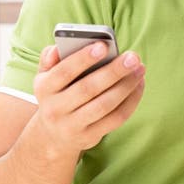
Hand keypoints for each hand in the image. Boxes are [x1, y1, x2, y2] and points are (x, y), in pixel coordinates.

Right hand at [32, 42, 145, 156]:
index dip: (83, 58)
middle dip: (113, 71)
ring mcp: (72, 126)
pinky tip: (138, 86)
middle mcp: (55, 109)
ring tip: (140, 69)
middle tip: (133, 57)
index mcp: (44, 88)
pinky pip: (115, 119)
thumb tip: (58, 47)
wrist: (52, 135)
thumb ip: (49, 58)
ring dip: (126, 86)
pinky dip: (130, 102)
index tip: (103, 45)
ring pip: (104, 105)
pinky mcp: (89, 137)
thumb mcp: (44, 76)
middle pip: (88, 89)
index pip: (64, 72)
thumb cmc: (55, 94)